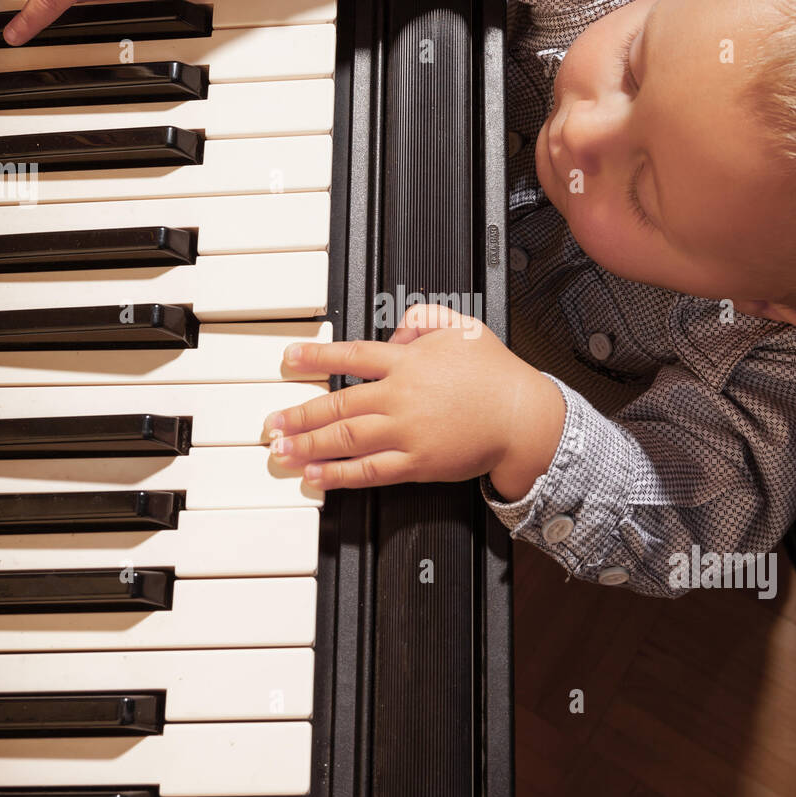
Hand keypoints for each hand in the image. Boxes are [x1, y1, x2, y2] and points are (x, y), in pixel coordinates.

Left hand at [264, 304, 564, 494]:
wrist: (523, 418)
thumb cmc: (497, 376)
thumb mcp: (463, 327)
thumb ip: (424, 319)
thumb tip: (398, 328)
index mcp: (408, 362)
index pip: (351, 356)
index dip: (315, 358)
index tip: (288, 360)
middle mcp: (400, 397)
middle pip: (337, 404)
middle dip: (298, 414)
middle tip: (272, 422)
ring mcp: (406, 432)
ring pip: (344, 440)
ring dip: (306, 445)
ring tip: (280, 451)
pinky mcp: (417, 464)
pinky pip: (369, 471)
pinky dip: (338, 475)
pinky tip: (316, 477)